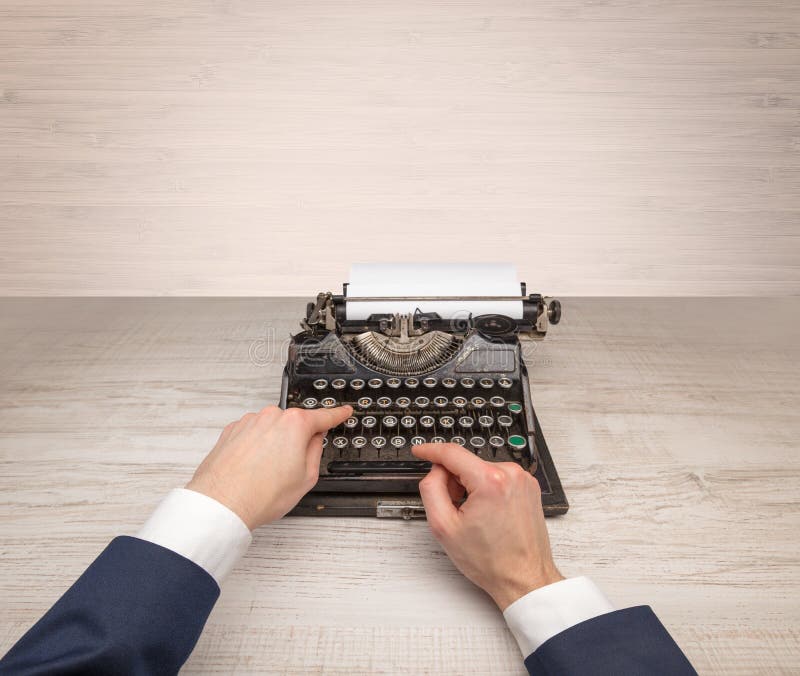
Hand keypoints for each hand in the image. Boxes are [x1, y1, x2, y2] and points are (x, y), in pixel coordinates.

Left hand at [186, 404, 351, 529]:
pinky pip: (252, 436)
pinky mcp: (231, 432)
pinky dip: (255, 449)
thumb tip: (313, 441)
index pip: (323, 416)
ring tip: (265, 475)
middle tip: (291, 469)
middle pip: (294, 425)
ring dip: (273, 446)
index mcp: (294, 424)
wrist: (222, 504)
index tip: (343, 411)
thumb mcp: (306, 478)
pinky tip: (252, 471)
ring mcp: (249, 422)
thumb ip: (315, 451)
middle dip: (296, 441)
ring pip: (271, 430)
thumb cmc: (260, 494)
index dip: (337, 414)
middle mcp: (270, 417)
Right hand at [412, 443, 562, 609]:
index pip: (452, 452)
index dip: (430, 450)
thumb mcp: (444, 527)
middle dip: (453, 480)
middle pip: (466, 462)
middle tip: (454, 509)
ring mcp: (523, 479)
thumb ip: (431, 489)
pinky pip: (497, 477)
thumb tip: (435, 471)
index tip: (420, 450)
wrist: (524, 577)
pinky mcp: (528, 486)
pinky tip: (488, 513)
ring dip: (470, 486)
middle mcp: (511, 474)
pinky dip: (486, 489)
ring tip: (474, 516)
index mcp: (491, 481)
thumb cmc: (492, 560)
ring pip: (481, 470)